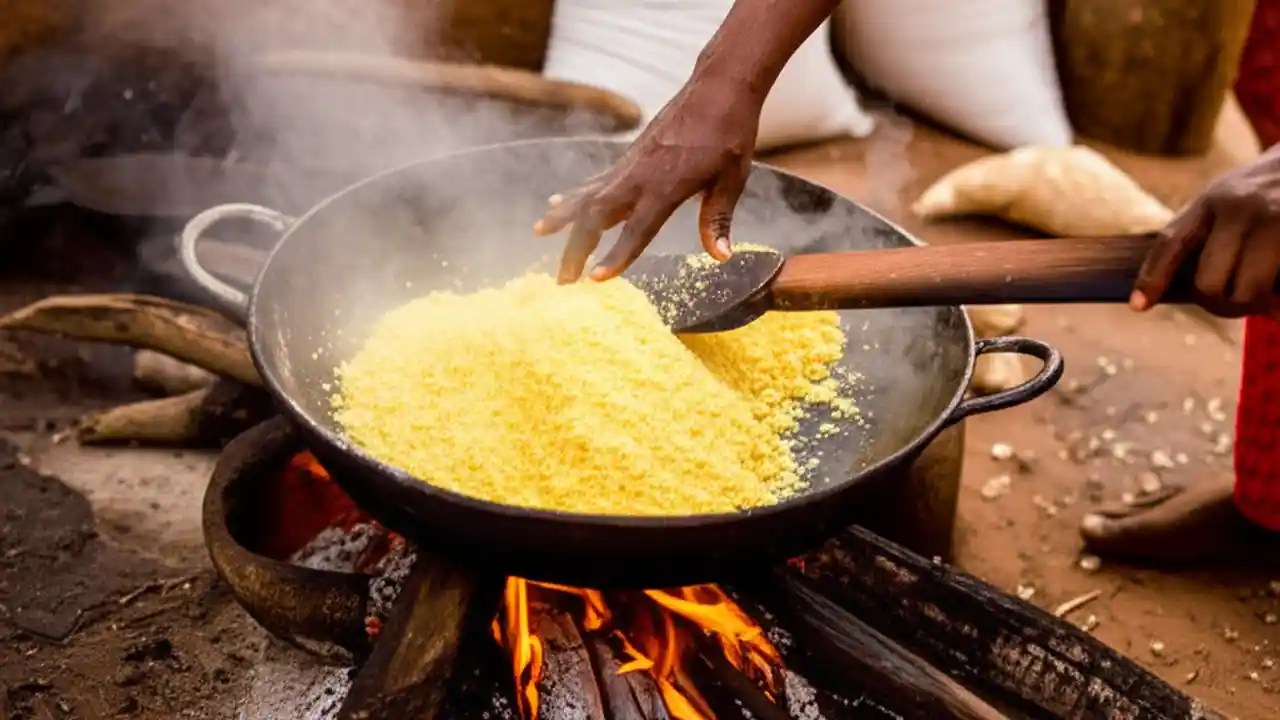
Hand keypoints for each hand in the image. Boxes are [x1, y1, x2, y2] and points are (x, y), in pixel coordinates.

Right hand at [534, 75, 763, 283]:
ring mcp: (630, 164)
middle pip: (597, 216)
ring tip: (539, 233)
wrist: (717, 86)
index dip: (617, 254)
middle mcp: (640, 175)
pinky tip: (558, 202)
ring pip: (587, 195)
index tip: (595, 278)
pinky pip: (595, 180)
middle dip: (576, 248)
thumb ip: (718, 219)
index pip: (637, 228)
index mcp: (667, 184)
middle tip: (562, 279)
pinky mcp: (628, 156)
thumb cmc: (729, 132)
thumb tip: (721, 256)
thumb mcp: (732, 179)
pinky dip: (574, 195)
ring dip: (563, 218)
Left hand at [1131, 147, 1279, 316]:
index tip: (1138, 306)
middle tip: (1233, 305)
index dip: (1152, 277)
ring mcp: (1276, 220)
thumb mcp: (1231, 196)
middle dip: (1218, 304)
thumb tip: (1191, 290)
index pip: (1171, 242)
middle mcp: (1240, 209)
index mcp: (1212, 200)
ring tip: (1265, 303)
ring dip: (1253, 306)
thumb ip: (1208, 231)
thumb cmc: (1269, 187)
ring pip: (1249, 291)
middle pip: (1208, 281)